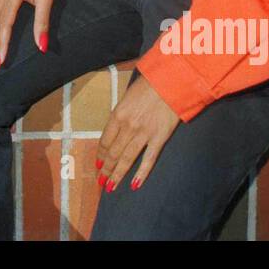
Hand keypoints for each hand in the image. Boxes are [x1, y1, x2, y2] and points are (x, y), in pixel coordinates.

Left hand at [96, 75, 179, 191]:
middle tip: (101, 180)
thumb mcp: (127, 97)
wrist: (170, 81)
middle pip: (113, 152)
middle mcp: (128, 126)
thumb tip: (116, 129)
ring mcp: (144, 134)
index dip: (100, 154)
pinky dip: (141, 173)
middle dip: (105, 168)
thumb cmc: (149, 85)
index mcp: (117, 115)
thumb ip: (121, 114)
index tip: (97, 163)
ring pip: (127, 159)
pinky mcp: (159, 138)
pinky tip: (134, 184)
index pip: (105, 140)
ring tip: (111, 186)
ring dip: (117, 174)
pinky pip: (149, 159)